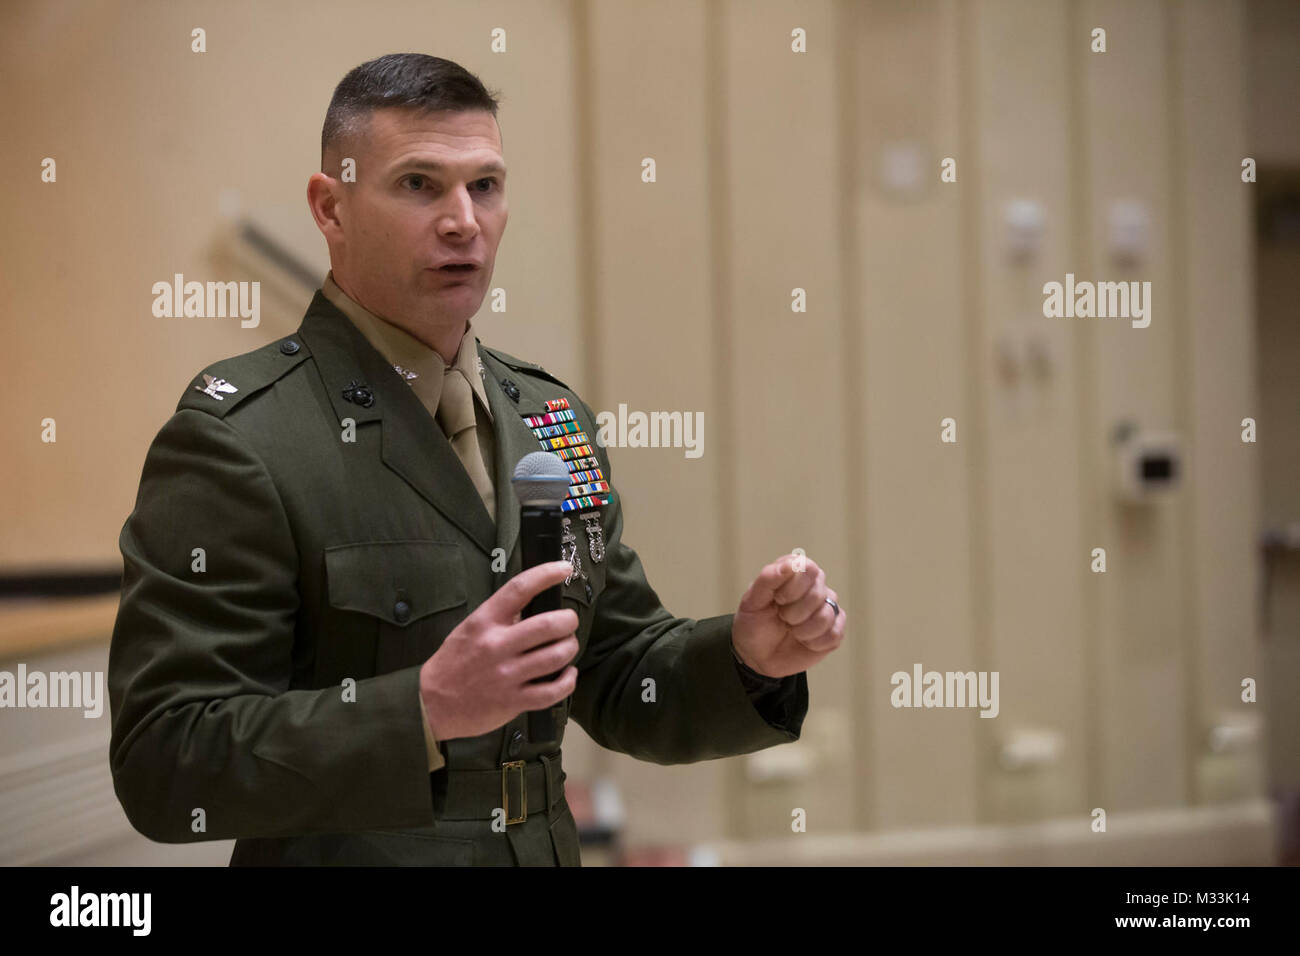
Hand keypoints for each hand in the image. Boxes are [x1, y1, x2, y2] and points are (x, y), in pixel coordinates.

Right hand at [420, 560, 579, 740]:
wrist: (432, 704)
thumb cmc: (454, 663)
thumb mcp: (471, 629)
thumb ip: (500, 617)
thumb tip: (535, 605)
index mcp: (484, 622)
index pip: (520, 588)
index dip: (546, 574)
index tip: (564, 568)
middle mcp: (497, 645)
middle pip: (549, 625)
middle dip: (569, 620)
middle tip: (569, 622)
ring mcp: (506, 675)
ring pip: (557, 656)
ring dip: (570, 648)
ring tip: (567, 646)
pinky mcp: (514, 701)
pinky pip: (553, 690)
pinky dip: (568, 680)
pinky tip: (567, 674)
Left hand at [731, 554, 845, 678]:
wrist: (758, 656)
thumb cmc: (755, 623)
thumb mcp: (752, 601)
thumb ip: (768, 578)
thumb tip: (790, 565)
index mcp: (796, 572)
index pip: (808, 568)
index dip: (793, 588)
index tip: (777, 600)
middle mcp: (816, 586)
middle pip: (817, 594)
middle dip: (793, 613)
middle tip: (782, 618)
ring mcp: (828, 608)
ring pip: (826, 616)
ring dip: (802, 630)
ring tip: (791, 630)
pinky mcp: (835, 630)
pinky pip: (834, 634)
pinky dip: (813, 643)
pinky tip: (803, 641)